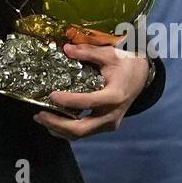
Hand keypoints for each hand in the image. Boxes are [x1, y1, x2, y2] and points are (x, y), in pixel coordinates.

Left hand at [32, 41, 149, 140]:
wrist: (142, 76)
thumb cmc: (125, 64)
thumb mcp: (109, 54)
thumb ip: (88, 52)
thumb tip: (66, 48)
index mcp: (115, 96)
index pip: (89, 102)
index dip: (69, 101)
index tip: (52, 95)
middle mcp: (112, 114)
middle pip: (82, 128)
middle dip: (58, 124)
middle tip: (39, 115)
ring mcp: (110, 123)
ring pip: (82, 134)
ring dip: (59, 129)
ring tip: (41, 118)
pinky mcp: (105, 125)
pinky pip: (85, 132)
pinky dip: (67, 130)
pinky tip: (53, 122)